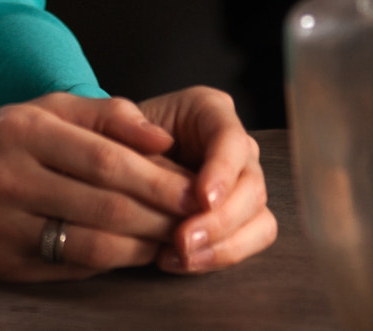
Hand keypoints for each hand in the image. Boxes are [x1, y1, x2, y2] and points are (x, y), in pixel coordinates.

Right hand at [0, 92, 202, 280]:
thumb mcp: (38, 111)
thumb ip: (103, 115)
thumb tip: (163, 136)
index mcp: (23, 129)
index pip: (107, 158)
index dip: (158, 178)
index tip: (195, 188)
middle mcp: (10, 175)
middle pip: (106, 203)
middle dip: (161, 215)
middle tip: (197, 219)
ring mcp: (3, 224)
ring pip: (93, 242)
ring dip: (144, 245)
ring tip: (173, 239)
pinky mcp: (1, 263)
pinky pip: (70, 267)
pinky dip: (112, 263)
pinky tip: (135, 254)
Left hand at [132, 86, 276, 273]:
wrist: (112, 167)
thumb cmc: (115, 140)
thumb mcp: (114, 125)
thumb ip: (132, 130)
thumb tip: (161, 143)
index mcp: (210, 110)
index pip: (231, 138)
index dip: (222, 170)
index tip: (202, 199)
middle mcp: (234, 146)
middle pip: (252, 185)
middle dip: (221, 219)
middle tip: (184, 240)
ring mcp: (240, 183)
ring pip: (259, 218)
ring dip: (224, 245)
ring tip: (183, 257)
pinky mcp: (238, 216)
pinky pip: (250, 241)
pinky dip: (220, 256)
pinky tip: (180, 261)